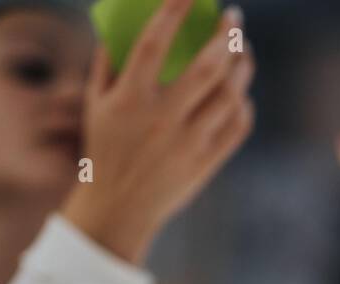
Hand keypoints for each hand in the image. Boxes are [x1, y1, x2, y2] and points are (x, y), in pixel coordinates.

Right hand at [62, 0, 254, 264]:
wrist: (119, 207)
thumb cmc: (105, 149)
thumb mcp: (95, 104)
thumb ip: (108, 62)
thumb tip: (124, 22)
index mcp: (130, 100)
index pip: (153, 44)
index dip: (172, 12)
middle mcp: (163, 119)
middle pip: (208, 68)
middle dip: (227, 36)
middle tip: (233, 17)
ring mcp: (189, 142)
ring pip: (230, 95)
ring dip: (243, 66)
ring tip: (243, 49)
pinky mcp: (207, 161)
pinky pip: (237, 126)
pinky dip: (243, 104)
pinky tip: (240, 91)